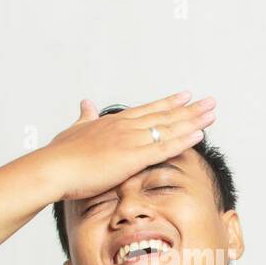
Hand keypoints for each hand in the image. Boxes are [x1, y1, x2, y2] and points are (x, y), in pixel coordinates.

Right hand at [44, 92, 216, 202]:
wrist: (53, 168)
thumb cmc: (59, 155)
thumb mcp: (73, 130)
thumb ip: (83, 117)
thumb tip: (85, 103)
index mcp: (113, 122)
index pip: (148, 110)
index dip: (169, 103)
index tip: (186, 96)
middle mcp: (125, 126)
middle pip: (164, 115)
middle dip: (190, 109)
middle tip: (210, 102)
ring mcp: (130, 140)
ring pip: (169, 128)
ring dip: (193, 120)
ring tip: (213, 113)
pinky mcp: (132, 157)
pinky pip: (164, 147)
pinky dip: (183, 140)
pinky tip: (199, 135)